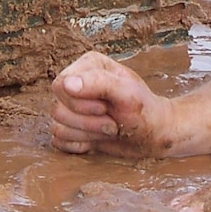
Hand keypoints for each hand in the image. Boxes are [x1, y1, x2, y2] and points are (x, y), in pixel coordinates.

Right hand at [49, 52, 179, 157]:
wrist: (153, 135)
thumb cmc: (144, 110)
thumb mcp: (127, 93)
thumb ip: (98, 83)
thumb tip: (66, 84)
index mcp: (88, 66)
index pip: (60, 86)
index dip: (80, 103)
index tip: (106, 107)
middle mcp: (76, 83)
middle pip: (57, 109)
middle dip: (87, 122)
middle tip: (112, 121)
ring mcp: (71, 107)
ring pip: (57, 126)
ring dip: (87, 134)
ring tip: (109, 130)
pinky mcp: (70, 128)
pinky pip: (58, 140)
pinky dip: (78, 145)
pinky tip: (97, 141)